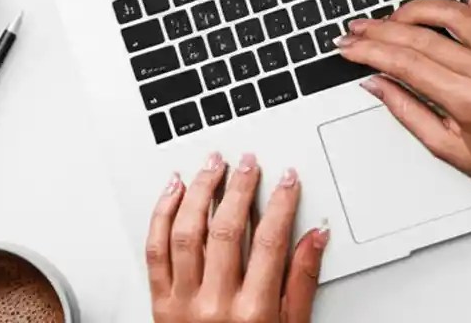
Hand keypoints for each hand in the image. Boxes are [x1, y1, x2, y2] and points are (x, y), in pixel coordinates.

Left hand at [147, 153, 328, 322]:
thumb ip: (302, 280)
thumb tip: (315, 237)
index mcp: (254, 312)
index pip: (270, 240)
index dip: (280, 203)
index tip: (287, 179)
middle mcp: (215, 305)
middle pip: (227, 229)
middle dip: (239, 187)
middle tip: (248, 162)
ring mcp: (182, 304)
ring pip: (187, 233)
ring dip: (198, 192)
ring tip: (211, 165)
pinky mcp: (159, 303)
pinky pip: (155, 251)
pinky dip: (162, 215)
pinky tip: (174, 192)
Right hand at [335, 0, 470, 212]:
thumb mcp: (450, 151)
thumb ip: (408, 112)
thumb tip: (375, 83)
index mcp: (470, 101)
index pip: (405, 63)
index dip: (369, 52)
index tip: (348, 47)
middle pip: (421, 36)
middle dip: (380, 30)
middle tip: (357, 29)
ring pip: (456, 11)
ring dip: (418, 9)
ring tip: (395, 17)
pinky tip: (463, 5)